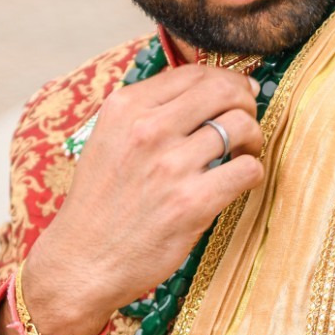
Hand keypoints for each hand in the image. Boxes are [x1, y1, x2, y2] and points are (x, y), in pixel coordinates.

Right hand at [23, 66, 264, 334]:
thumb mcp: (108, 140)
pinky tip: (239, 182)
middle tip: (246, 123)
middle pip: (224, 90)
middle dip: (245, 102)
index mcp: (125, 107)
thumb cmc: (99, 204)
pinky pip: (247, 169)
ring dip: (253, 139)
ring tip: (243, 154)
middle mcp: (147, 129)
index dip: (225, 81)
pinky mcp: (191, 203)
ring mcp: (170, 166)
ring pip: (242, 126)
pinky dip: (252, 173)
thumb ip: (146, 112)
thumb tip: (204, 89)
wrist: (82, 261)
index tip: (235, 97)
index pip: (194, 73)